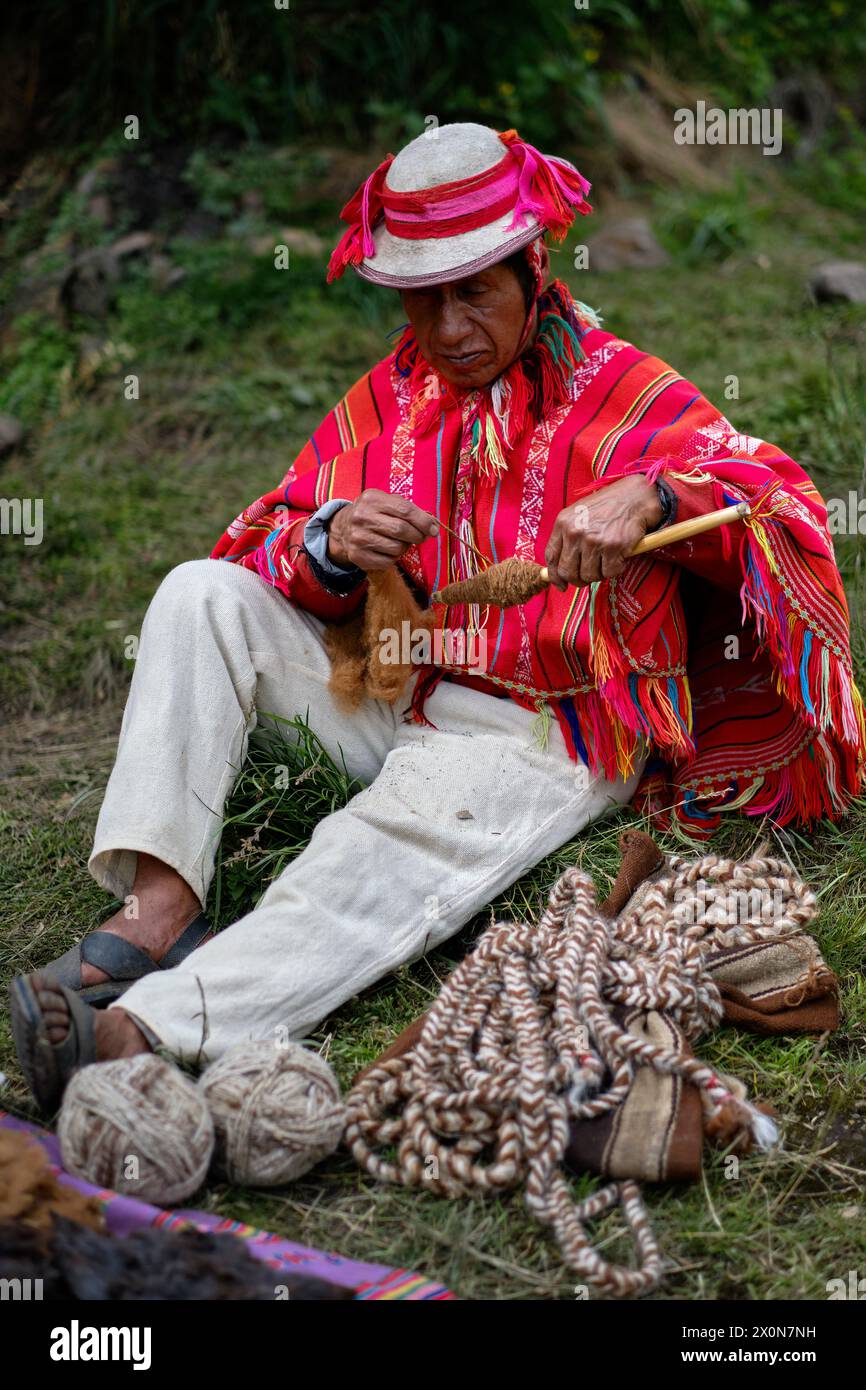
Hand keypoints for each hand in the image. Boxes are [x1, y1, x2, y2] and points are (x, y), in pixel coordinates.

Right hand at [327, 489, 438, 570]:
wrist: (343, 528)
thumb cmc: (374, 513)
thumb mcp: (386, 502)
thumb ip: (408, 510)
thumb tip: (432, 525)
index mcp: (372, 499)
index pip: (405, 510)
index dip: (423, 522)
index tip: (434, 530)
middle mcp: (362, 517)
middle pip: (402, 530)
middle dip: (418, 536)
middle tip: (422, 537)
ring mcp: (358, 538)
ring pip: (397, 548)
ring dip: (405, 547)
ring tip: (399, 542)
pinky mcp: (358, 556)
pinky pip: (388, 561)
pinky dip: (394, 558)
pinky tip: (388, 550)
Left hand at [544, 476, 662, 589]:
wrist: (635, 497)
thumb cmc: (607, 507)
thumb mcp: (579, 515)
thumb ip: (567, 537)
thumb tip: (558, 570)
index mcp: (563, 523)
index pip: (551, 557)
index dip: (555, 576)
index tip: (562, 585)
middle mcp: (575, 532)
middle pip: (568, 572)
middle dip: (578, 579)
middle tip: (588, 577)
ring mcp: (594, 540)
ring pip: (589, 575)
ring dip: (599, 573)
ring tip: (606, 560)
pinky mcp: (613, 547)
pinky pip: (609, 572)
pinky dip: (616, 568)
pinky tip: (619, 556)